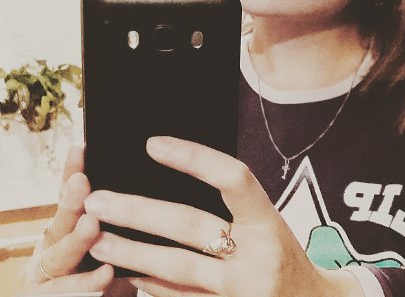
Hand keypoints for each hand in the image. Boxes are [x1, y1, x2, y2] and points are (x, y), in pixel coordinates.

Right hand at [21, 145, 113, 294]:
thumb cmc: (107, 270)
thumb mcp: (111, 239)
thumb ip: (118, 213)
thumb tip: (148, 176)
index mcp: (65, 227)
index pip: (67, 193)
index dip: (72, 170)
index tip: (81, 147)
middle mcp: (52, 248)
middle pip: (61, 221)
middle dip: (71, 201)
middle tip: (81, 181)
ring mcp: (46, 277)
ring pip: (59, 257)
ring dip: (76, 241)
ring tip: (91, 225)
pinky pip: (65, 293)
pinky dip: (85, 283)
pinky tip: (106, 273)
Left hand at [83, 136, 362, 296]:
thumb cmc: (285, 257)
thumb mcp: (269, 225)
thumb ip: (234, 209)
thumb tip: (179, 176)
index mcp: (269, 222)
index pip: (233, 178)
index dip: (194, 157)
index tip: (153, 144)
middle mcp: (257, 255)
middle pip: (190, 226)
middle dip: (138, 211)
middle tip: (97, 199)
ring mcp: (240, 291)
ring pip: (176, 269)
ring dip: (132, 253)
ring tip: (98, 240)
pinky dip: (152, 286)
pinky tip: (128, 274)